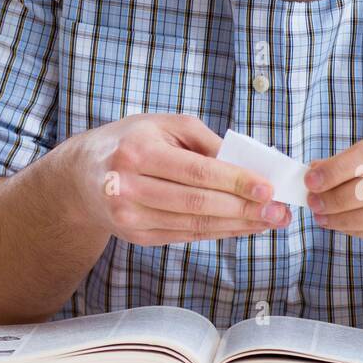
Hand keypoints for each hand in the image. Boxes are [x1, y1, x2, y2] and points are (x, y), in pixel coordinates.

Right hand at [65, 114, 291, 245]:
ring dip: (237, 224)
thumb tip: (248, 165)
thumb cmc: (132, 141)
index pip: (195, 171)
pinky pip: (186, 235)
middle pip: (197, 203)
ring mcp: (130, 217)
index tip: (268, 187)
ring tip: (270, 220)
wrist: (83, 175)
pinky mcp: (136, 236)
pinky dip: (219, 232)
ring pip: (194, 224)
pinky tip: (243, 226)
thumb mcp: (164, 126)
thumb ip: (205, 142)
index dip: (234, 181)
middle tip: (279, 210)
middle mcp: (128, 187)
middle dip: (243, 208)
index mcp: (136, 151)